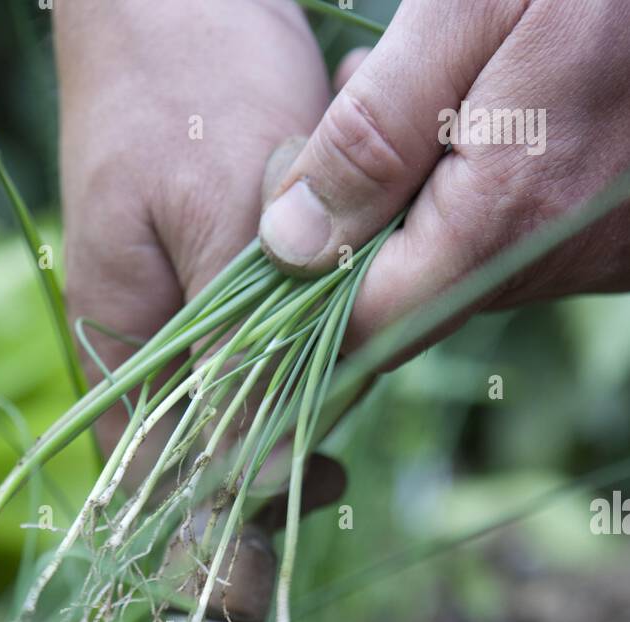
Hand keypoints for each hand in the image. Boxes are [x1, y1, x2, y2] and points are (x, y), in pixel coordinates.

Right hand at [55, 0, 330, 464]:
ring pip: (233, 406)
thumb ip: (235, 350)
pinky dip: (300, 346)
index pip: (152, 482)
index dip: (218, 519)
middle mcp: (136, 345)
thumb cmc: (188, 83)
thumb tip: (253, 474)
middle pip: (197, 454)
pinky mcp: (208, 284)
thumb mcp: (219, 217)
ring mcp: (170, 315)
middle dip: (272, 457)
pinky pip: (253, 349)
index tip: (300, 503)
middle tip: (343, 445)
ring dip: (295, 402)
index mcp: (115, 343)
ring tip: (346, 380)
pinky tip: (336, 324)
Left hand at [259, 0, 629, 354]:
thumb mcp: (470, 8)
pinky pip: (515, 240)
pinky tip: (491, 105)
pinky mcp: (616, 243)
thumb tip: (288, 244)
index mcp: (504, 216)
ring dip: (419, 192)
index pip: (366, 325)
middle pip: (410, 295)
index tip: (291, 192)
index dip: (307, 281)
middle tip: (367, 95)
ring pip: (460, 265)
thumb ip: (372, 133)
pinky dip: (478, 186)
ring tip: (436, 85)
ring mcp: (594, 258)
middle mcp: (551, 261)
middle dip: (363, 213)